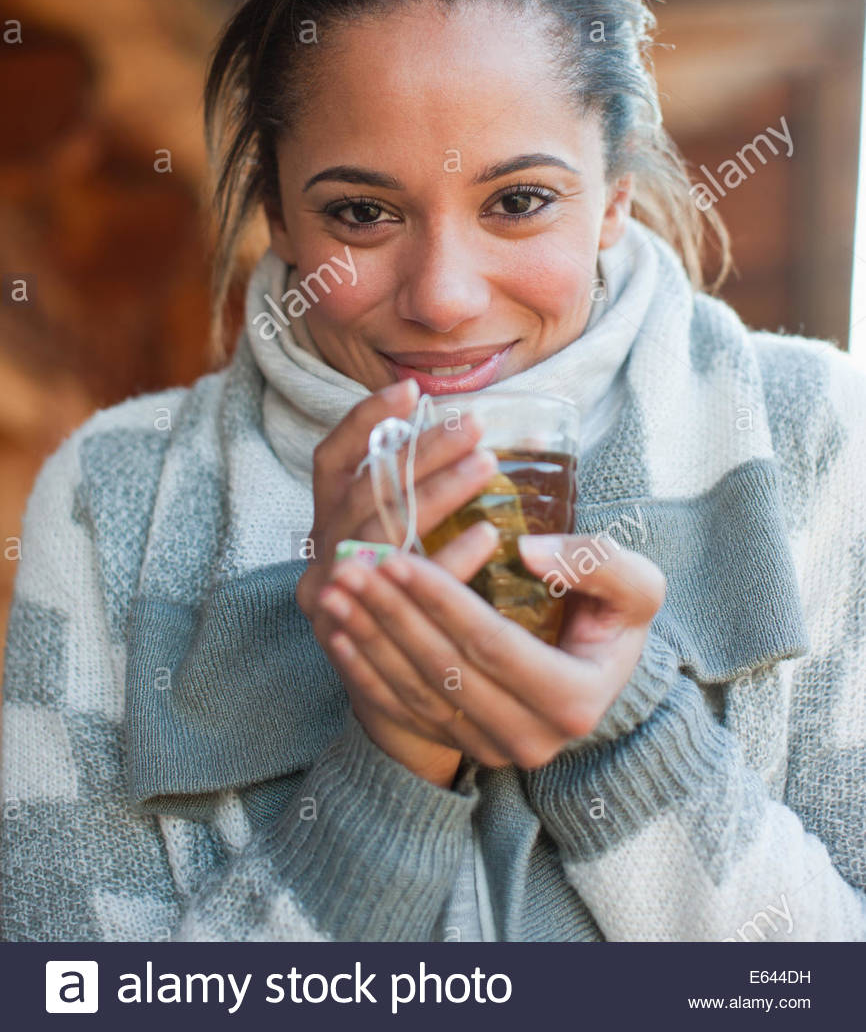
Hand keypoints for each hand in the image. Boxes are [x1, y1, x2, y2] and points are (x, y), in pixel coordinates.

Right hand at [296, 378, 496, 619]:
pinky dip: (445, 559)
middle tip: (475, 426)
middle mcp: (320, 555)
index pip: (331, 459)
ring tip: (488, 465)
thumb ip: (420, 496)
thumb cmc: (418, 603)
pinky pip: (401, 590)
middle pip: (363, 491)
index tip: (412, 391)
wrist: (405, 702)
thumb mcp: (407, 542)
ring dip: (435, 493)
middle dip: (419, 453)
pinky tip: (489, 535)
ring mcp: (330, 599)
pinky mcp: (353, 636)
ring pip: (379, 533)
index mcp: (329, 521)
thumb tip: (472, 431)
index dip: (364, 421)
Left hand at [315, 531, 665, 779]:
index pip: (490, 644)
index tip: (397, 557)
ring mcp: (493, 749)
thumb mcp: (635, 586)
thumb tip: (530, 551)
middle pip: (445, 670)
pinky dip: (367, 672)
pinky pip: (405, 711)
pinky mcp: (463, 747)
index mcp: (573, 701)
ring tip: (336, 590)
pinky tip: (339, 633)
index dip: (441, 600)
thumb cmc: (616, 617)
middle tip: (350, 567)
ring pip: (418, 691)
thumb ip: (596, 563)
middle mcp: (530, 738)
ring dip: (370, 639)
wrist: (604, 667)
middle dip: (391, 615)